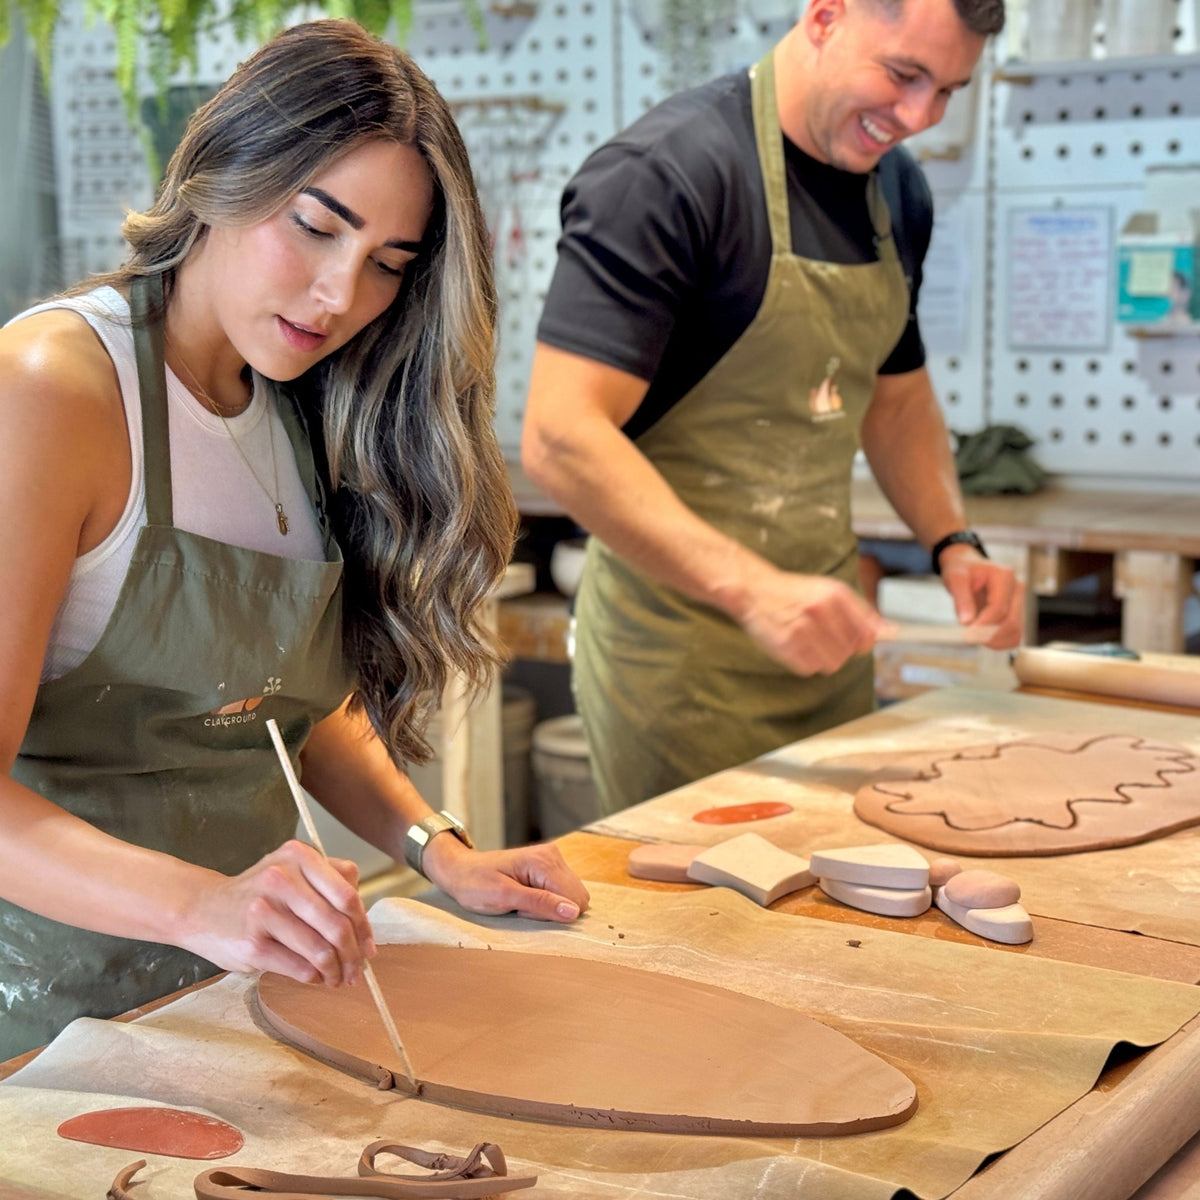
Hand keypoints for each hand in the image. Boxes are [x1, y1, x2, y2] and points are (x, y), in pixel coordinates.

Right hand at [178, 839, 374, 986]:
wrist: (202, 909)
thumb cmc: (258, 894)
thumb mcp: (293, 871)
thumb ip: (331, 883)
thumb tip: (365, 933)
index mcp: (299, 856)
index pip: (348, 896)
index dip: (364, 927)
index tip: (369, 947)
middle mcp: (281, 878)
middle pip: (337, 924)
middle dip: (354, 954)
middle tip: (358, 971)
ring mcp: (264, 911)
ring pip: (320, 949)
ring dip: (335, 971)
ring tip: (337, 978)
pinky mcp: (252, 944)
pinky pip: (298, 966)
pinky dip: (313, 977)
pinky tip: (314, 977)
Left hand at [421, 835, 590, 922]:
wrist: (460, 871)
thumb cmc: (476, 884)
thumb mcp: (504, 898)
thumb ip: (540, 904)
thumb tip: (573, 912)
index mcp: (544, 861)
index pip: (574, 899)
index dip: (551, 912)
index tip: (524, 909)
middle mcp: (553, 855)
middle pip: (576, 897)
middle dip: (552, 910)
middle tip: (522, 907)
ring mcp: (552, 859)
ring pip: (570, 896)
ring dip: (548, 906)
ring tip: (522, 902)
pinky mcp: (549, 866)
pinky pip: (562, 892)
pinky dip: (546, 901)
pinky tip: (526, 897)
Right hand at [735, 566, 889, 674]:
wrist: (755, 591)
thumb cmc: (796, 593)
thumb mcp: (832, 591)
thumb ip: (863, 613)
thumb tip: (892, 632)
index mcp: (836, 594)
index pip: (867, 635)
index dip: (863, 642)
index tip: (854, 639)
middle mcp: (820, 610)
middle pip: (851, 651)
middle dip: (841, 648)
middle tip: (823, 635)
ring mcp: (802, 628)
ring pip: (833, 663)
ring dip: (825, 657)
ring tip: (811, 641)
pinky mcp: (786, 646)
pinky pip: (810, 669)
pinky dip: (807, 662)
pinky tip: (797, 645)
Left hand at [939, 546, 1024, 649]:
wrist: (967, 567)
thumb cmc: (961, 570)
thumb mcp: (955, 579)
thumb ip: (961, 600)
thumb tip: (966, 623)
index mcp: (1004, 575)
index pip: (999, 607)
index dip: (983, 624)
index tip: (966, 634)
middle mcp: (1017, 588)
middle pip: (1011, 622)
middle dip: (989, 635)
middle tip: (968, 637)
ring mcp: (1020, 601)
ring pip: (1016, 632)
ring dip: (995, 641)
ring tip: (974, 636)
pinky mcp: (1017, 612)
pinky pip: (1015, 636)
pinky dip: (1000, 643)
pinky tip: (984, 639)